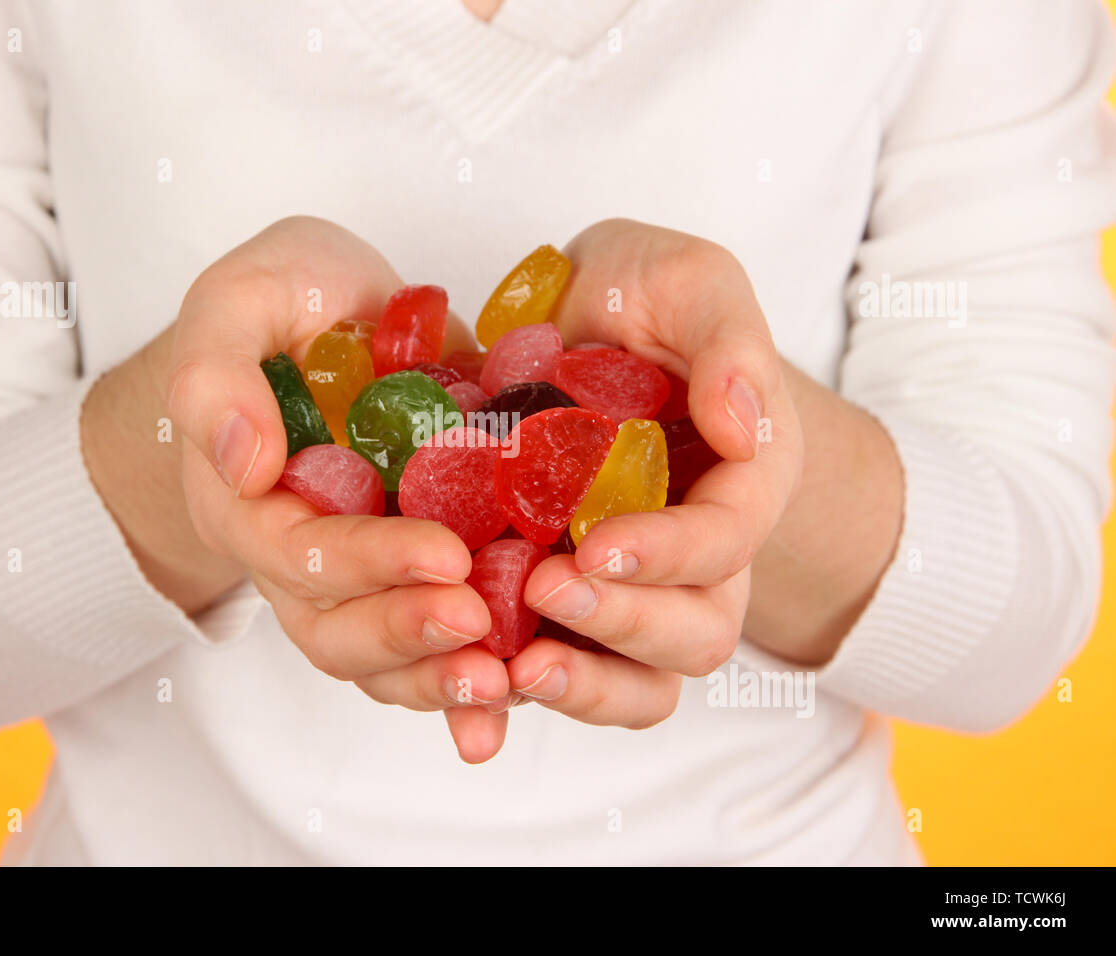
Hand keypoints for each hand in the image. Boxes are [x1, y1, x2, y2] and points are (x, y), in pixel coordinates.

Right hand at [84, 217, 508, 762]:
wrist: (331, 314)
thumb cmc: (281, 301)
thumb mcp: (240, 303)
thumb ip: (218, 375)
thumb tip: (244, 461)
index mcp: (247, 501)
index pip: (298, 555)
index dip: (369, 562)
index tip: (445, 555)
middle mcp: (297, 554)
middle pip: (334, 631)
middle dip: (406, 634)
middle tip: (479, 622)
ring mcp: (358, 572)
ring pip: (381, 659)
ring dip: (439, 676)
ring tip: (506, 680)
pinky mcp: (415, 566)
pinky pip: (435, 639)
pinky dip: (473, 670)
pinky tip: (525, 682)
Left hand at [506, 219, 804, 727]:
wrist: (580, 317)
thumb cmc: (646, 294)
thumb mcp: (692, 282)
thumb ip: (729, 340)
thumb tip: (743, 425)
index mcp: (741, 480)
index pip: (727, 542)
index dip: (670, 555)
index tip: (596, 544)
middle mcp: (697, 550)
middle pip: (697, 634)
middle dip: (627, 625)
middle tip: (547, 589)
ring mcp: (633, 583)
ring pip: (642, 681)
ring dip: (586, 686)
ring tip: (517, 668)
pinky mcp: (568, 592)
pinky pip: (563, 664)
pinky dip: (525, 690)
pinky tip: (476, 684)